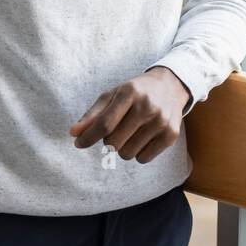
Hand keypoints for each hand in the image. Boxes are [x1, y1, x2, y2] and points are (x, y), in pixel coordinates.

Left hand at [70, 67, 190, 163]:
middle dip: (108, 142)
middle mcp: (147, 106)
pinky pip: (143, 159)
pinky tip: (143, 138)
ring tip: (131, 133)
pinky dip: (138, 153)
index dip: (88, 137)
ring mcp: (161, 121)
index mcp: (129, 92)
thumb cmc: (135, 92)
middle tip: (114, 131)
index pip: (104, 124)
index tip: (79, 144)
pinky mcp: (171, 135)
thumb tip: (74, 134)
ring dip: (123, 148)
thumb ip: (92, 115)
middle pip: (114, 143)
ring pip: (127, 154)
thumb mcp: (112, 95)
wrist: (171, 86)